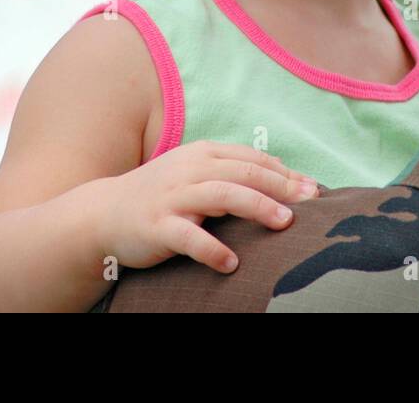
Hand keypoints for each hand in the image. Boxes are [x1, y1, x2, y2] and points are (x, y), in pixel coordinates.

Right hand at [95, 141, 319, 273]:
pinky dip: (212, 249)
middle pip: (243, 173)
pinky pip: (189, 237)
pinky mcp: (157, 226)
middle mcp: (189, 170)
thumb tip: (284, 176)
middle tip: (309, 202)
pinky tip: (233, 263)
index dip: (284, 172)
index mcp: (202, 154)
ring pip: (222, 196)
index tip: (313, 188)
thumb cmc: (162, 195)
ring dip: (257, 207)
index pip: (250, 158)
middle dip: (280, 186)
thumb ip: (232, 172)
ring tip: (285, 223)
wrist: (104, 213)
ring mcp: (172, 197)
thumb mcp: (196, 174)